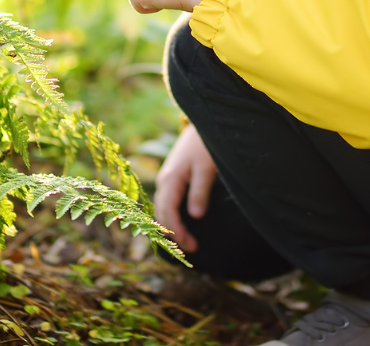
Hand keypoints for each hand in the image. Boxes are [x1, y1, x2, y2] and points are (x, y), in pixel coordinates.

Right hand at [154, 123, 217, 252]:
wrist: (204, 120)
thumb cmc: (206, 144)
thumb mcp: (206, 168)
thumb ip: (200, 192)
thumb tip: (195, 217)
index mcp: (170, 180)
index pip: (169, 213)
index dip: (178, 232)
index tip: (192, 247)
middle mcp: (165, 180)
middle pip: (162, 213)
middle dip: (174, 233)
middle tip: (193, 249)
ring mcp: (167, 178)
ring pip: (163, 208)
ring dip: (172, 225)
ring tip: (188, 241)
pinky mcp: (174, 176)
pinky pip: (168, 201)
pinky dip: (172, 215)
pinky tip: (182, 223)